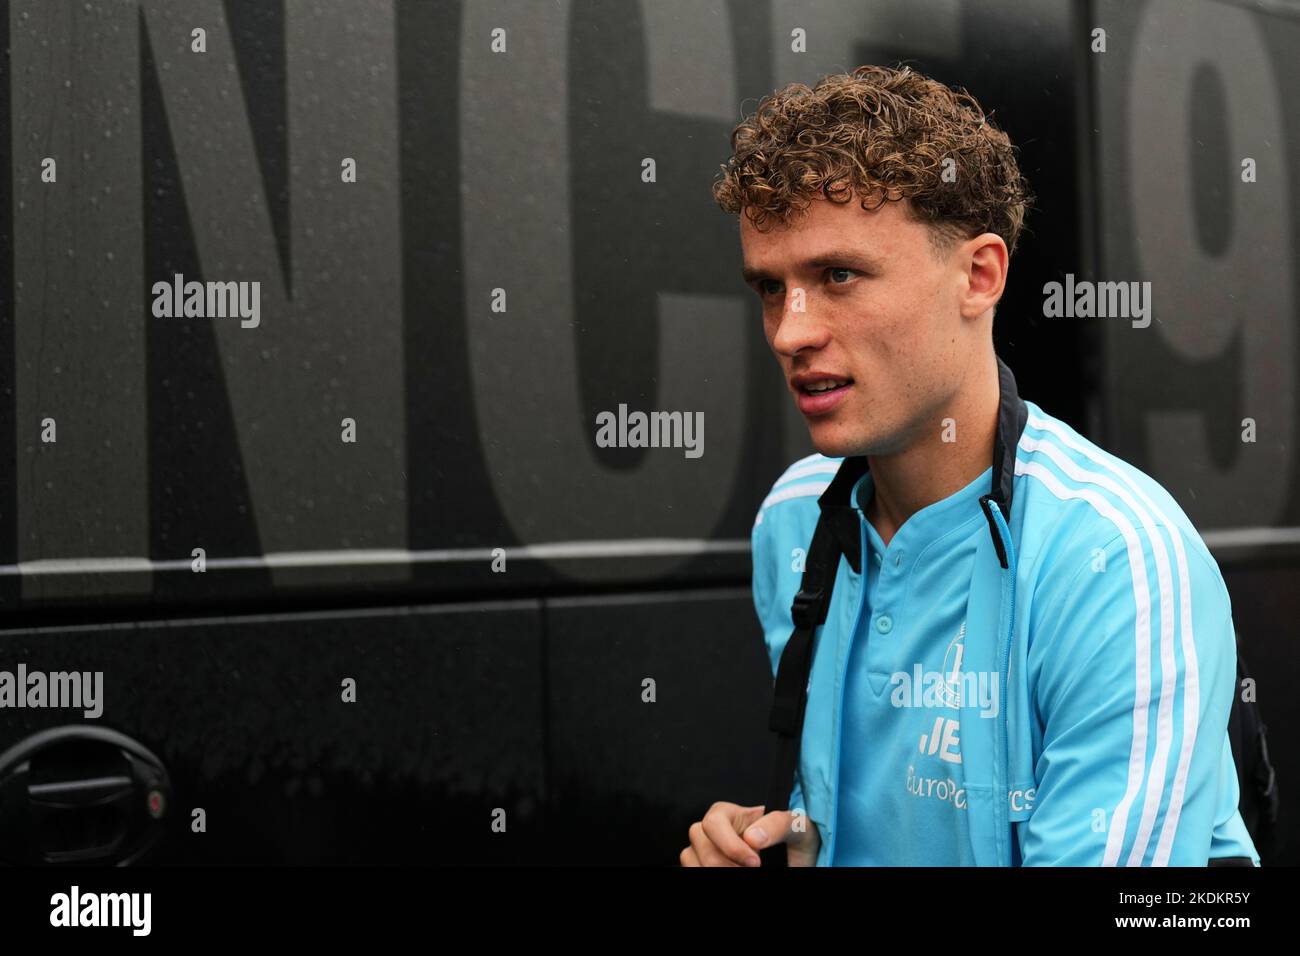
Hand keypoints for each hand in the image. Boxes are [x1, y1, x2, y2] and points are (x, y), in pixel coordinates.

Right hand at [680, 801, 820, 866]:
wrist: (794, 859)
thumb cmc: (793, 839)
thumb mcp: (795, 826)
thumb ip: (777, 824)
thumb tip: (752, 837)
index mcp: (728, 814)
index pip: (713, 823)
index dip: (730, 845)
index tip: (755, 862)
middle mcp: (710, 831)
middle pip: (698, 843)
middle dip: (723, 863)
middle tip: (751, 872)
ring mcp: (703, 851)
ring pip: (691, 860)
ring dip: (713, 870)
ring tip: (741, 876)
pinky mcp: (702, 866)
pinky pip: (692, 872)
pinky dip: (706, 876)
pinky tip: (731, 877)